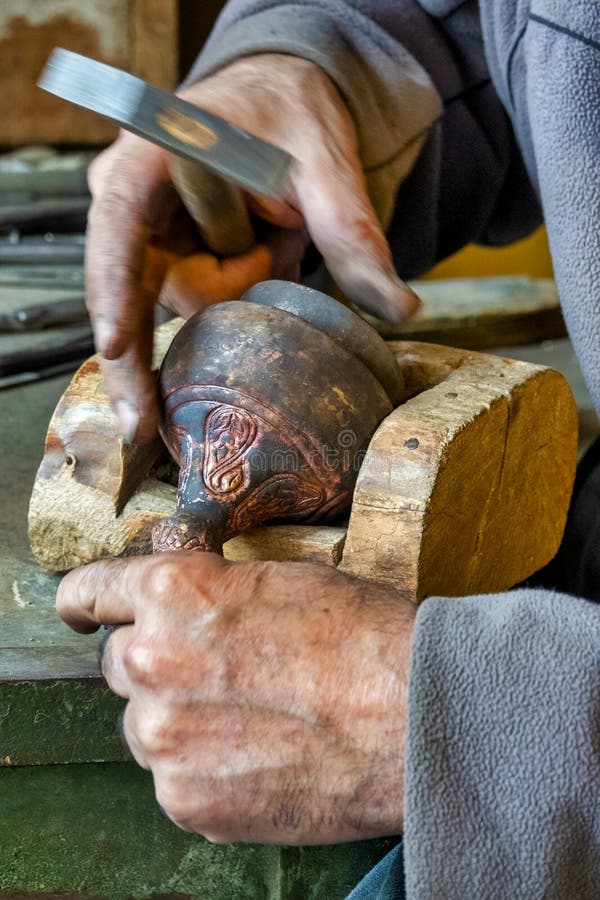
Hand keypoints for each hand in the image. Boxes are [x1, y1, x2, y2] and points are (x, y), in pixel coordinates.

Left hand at [57, 552, 414, 843]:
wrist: (417, 717)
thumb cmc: (364, 636)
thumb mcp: (282, 580)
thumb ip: (211, 590)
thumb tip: (181, 604)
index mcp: (176, 593)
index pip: (94, 590)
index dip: (86, 599)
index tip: (82, 610)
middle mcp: (154, 661)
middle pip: (119, 662)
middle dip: (155, 662)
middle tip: (216, 672)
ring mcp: (165, 738)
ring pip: (144, 723)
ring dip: (177, 718)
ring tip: (249, 719)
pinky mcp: (186, 800)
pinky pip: (172, 775)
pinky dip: (202, 766)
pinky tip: (258, 755)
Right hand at [86, 53, 419, 442]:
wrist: (281, 107)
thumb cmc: (289, 117)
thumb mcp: (326, 165)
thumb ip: (351, 232)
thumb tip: (399, 308)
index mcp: (151, 156)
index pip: (117, 229)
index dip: (113, 291)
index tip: (114, 349)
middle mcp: (130, 202)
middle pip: (156, 287)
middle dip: (223, 290)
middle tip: (231, 309)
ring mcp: (142, 235)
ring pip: (185, 301)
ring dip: (243, 284)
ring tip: (274, 228)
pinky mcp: (163, 258)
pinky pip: (192, 302)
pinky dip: (233, 294)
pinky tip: (260, 256)